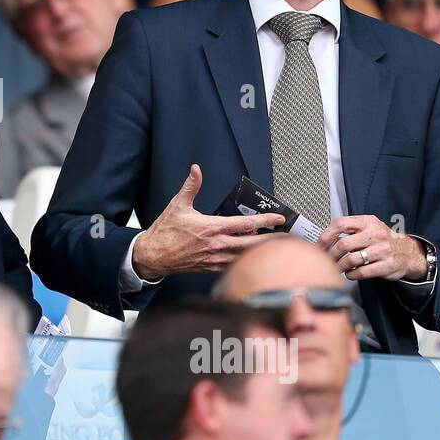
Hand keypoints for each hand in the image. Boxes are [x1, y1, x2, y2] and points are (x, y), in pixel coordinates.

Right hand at [131, 165, 284, 280]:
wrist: (153, 256)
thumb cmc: (165, 232)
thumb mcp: (177, 205)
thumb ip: (191, 187)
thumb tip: (196, 170)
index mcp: (211, 228)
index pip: (246, 224)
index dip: (266, 220)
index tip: (279, 218)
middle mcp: (217, 245)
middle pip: (252, 243)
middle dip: (272, 239)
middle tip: (286, 235)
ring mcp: (215, 259)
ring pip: (246, 256)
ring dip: (261, 251)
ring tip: (275, 246)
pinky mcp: (211, 268)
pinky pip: (234, 265)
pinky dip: (246, 261)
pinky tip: (253, 257)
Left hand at [319, 215, 426, 281]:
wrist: (408, 253)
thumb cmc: (382, 240)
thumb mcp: (368, 227)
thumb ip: (349, 230)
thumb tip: (323, 239)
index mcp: (368, 222)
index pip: (341, 224)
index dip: (326, 235)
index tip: (319, 245)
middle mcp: (376, 234)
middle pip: (343, 244)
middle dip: (330, 255)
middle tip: (326, 260)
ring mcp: (383, 250)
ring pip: (351, 259)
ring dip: (339, 266)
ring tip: (338, 268)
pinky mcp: (387, 265)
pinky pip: (361, 272)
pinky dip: (351, 274)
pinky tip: (350, 273)